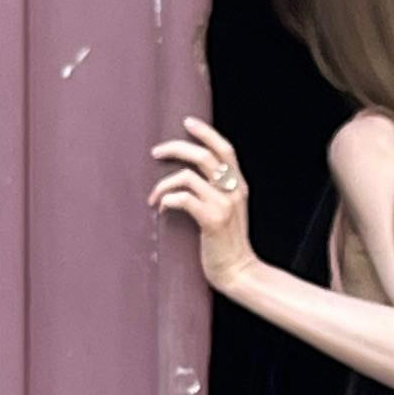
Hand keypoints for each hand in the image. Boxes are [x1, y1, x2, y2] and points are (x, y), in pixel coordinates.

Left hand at [151, 118, 254, 291]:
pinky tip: (163, 208)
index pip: (225, 149)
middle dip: (177, 148)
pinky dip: (168, 199)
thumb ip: (218, 192)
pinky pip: (184, 199)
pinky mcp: (212, 221)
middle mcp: (234, 191)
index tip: (187, 122)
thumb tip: (190, 175)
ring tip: (154, 195)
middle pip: (204, 156)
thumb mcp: (229, 211)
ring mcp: (224, 205)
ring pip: (188, 177)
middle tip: (156, 152)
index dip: (206, 132)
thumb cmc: (227, 243)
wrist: (238, 272)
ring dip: (164, 183)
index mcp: (239, 186)